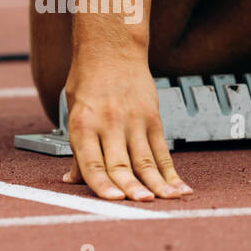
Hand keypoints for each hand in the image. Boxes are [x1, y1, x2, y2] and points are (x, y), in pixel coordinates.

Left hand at [63, 49, 191, 201]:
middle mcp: (108, 123)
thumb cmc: (87, 80)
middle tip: (141, 205)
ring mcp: (133, 120)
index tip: (113, 200)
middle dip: (131, 187)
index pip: (91, 162)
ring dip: (156, 183)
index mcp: (83, 124)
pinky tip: (179, 186)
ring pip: (145, 159)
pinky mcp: (152, 118)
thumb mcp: (73, 111)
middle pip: (121, 163)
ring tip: (166, 200)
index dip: (102, 183)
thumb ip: (77, 149)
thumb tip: (71, 180)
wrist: (112, 46)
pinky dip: (170, 171)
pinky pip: (162, 150)